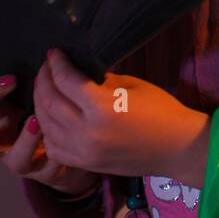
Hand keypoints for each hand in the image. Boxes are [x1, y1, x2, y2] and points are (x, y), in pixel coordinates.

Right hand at [0, 73, 99, 196]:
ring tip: (37, 123)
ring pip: (14, 161)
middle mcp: (4, 143)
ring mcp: (23, 161)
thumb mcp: (35, 94)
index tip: (11, 79)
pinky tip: (64, 145)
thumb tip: (42, 56)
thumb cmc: (49, 110)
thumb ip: (31, 81)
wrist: (75, 144)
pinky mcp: (46, 174)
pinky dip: (55, 157)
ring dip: (25, 141)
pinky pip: (47, 170)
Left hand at [33, 48, 211, 186]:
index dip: (56, 63)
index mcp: (102, 108)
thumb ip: (99, 80)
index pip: (65, 80)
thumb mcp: (130, 86)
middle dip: (43, 80)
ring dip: (40, 103)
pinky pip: (53, 147)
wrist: (178, 149)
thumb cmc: (161, 111)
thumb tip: (75, 71)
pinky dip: (46, 130)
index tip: (53, 53)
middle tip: (46, 68)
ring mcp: (84, 152)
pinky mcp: (85, 164)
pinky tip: (51, 117)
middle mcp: (87, 132)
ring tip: (45, 88)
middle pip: (49, 102)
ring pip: (45, 125)